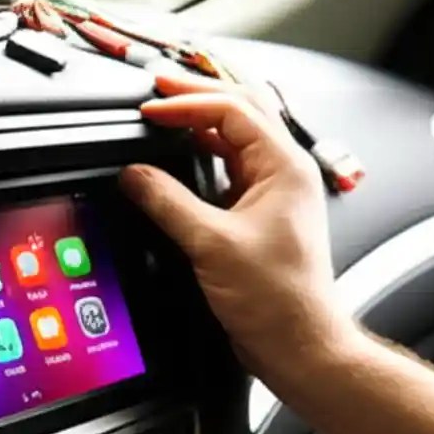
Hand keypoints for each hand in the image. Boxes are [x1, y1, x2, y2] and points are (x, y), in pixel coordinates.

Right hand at [120, 73, 357, 388]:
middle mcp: (283, 173)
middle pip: (240, 112)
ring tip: (165, 117)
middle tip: (158, 91)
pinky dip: (202, 157)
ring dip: (200, 125)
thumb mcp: (211, 244)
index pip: (232, 109)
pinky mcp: (259, 216)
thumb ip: (167, 202)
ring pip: (235, 140)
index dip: (186, 103)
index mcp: (284, 167)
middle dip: (197, 97)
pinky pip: (229, 170)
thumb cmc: (277, 299)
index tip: (150, 109)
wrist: (298, 343)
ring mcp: (273, 194)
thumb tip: (134, 176)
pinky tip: (179, 162)